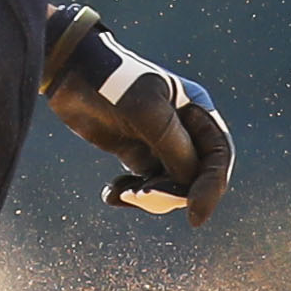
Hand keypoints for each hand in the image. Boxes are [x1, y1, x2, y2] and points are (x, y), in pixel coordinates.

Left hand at [42, 7, 235, 223]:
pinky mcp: (136, 152)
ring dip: (149, 196)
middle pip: (197, 176)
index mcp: (197, 109)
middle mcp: (184, 128)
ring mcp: (161, 141)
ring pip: (171, 185)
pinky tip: (111, 194)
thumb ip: (174, 146)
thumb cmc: (112, 83)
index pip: (218, 155)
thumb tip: (189, 184)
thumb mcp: (147, 110)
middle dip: (172, 192)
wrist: (71, 72)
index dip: (212, 187)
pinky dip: (131, 195)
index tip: (195, 217)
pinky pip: (146, 185)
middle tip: (140, 195)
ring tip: (122, 192)